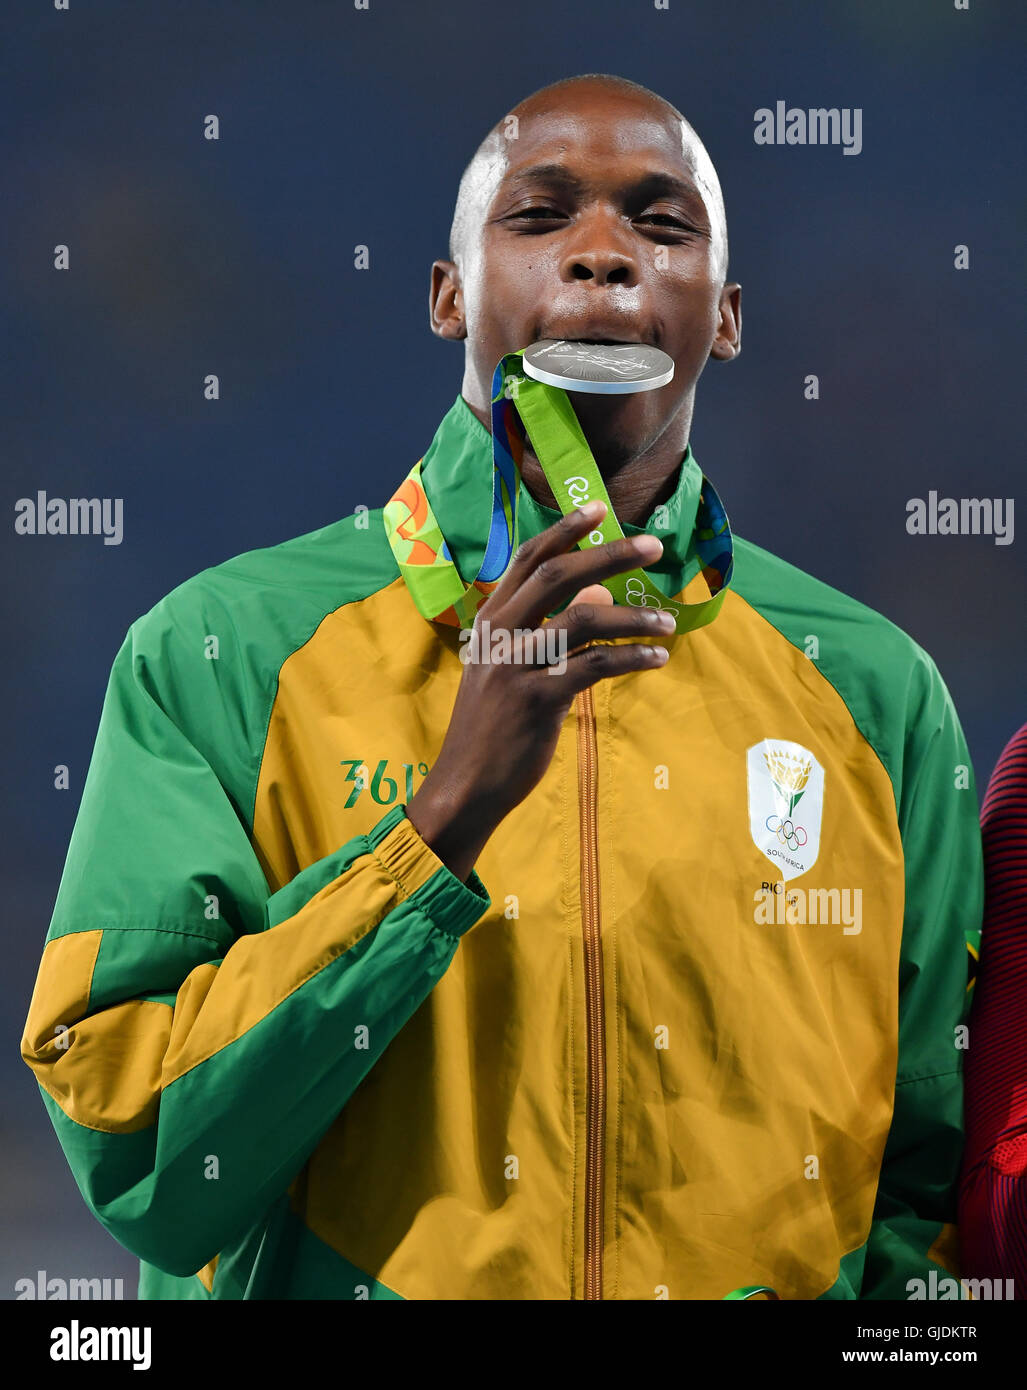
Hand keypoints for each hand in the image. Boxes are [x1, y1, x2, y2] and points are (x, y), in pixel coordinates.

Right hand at [407, 500, 672, 880]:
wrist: (465, 784)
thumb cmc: (492, 726)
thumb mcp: (511, 669)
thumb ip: (551, 629)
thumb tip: (602, 593)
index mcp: (490, 621)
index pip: (528, 560)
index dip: (564, 530)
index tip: (599, 507)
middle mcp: (500, 635)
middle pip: (558, 576)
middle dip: (609, 554)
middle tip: (654, 546)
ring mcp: (516, 666)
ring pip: (582, 619)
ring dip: (632, 615)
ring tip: (668, 621)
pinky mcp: (537, 700)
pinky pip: (593, 667)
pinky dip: (630, 658)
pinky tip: (656, 659)